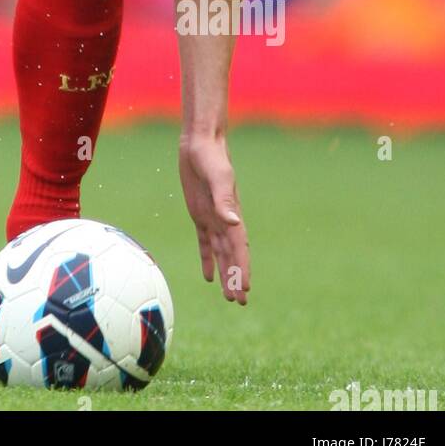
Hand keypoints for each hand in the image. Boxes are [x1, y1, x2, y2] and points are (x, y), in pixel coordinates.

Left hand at [178, 131, 249, 304]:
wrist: (200, 143)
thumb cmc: (211, 158)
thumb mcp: (217, 177)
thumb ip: (224, 200)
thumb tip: (232, 222)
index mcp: (233, 214)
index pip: (239, 248)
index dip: (242, 268)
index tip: (245, 289)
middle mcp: (225, 220)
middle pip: (232, 255)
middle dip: (236, 278)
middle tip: (239, 302)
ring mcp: (213, 218)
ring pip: (220, 253)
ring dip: (224, 273)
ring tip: (228, 296)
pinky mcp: (199, 214)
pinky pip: (205, 243)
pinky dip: (208, 260)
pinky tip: (209, 277)